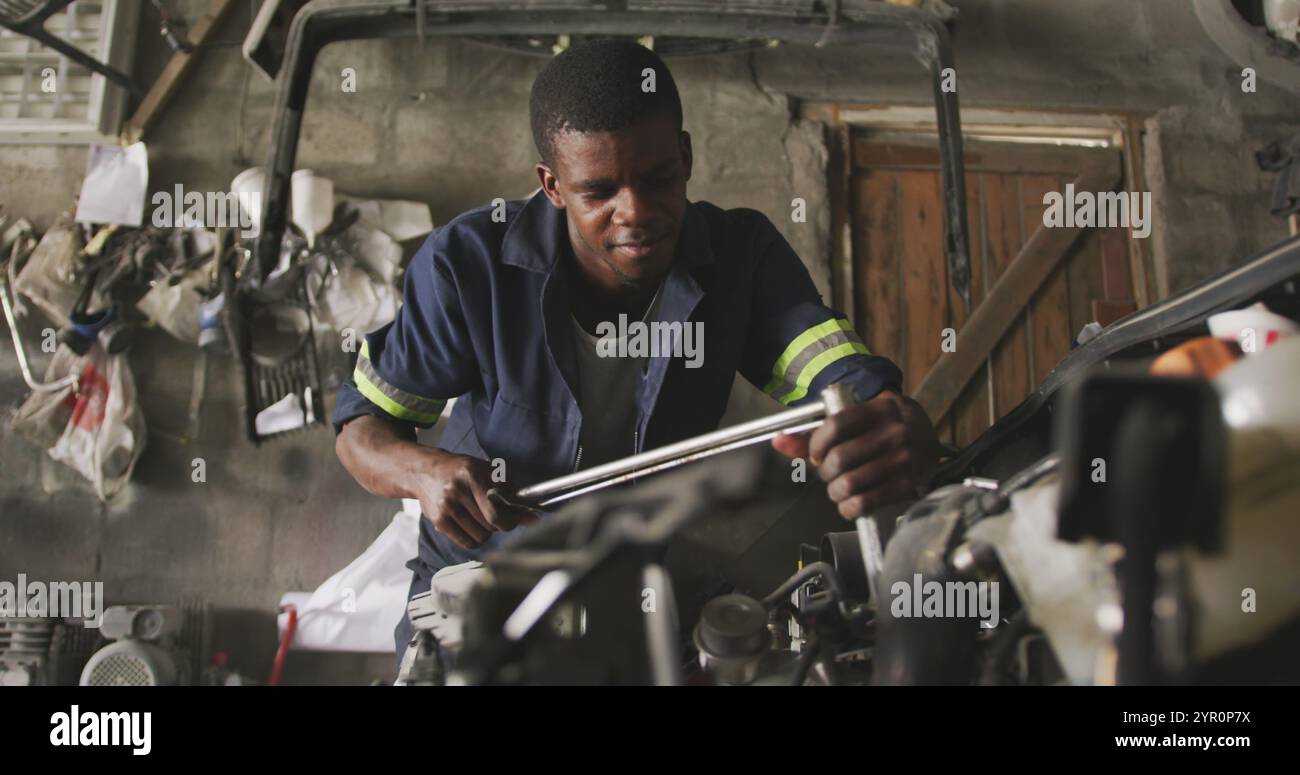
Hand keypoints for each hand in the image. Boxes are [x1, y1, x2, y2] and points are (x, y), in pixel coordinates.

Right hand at [409, 450, 537, 548]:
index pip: (496, 513)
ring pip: (480, 537)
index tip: (513, 519)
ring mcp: (446, 507)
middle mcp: (457, 491)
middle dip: (498, 524)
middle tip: (494, 515)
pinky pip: (467, 542)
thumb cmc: (462, 471)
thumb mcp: (487, 472)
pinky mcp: (438, 521)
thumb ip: (511, 493)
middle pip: (490, 526)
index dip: (510, 522)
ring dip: (485, 532)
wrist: (425, 471)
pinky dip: (474, 538)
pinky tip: (471, 525)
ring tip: (480, 518)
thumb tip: (533, 520)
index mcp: (473, 476)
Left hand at [772, 389, 940, 520]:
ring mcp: (903, 459)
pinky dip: (849, 507)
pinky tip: (849, 502)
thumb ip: (815, 432)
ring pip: (850, 483)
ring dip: (835, 491)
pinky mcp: (908, 483)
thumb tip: (778, 441)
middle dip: (825, 472)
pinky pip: (866, 502)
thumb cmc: (882, 426)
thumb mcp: (857, 418)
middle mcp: (893, 432)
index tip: (817, 454)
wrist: (926, 434)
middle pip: (839, 459)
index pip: (834, 427)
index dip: (816, 445)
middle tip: (829, 473)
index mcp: (878, 410)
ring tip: (838, 488)